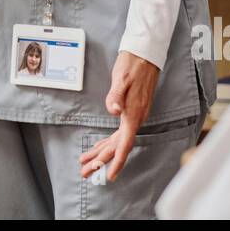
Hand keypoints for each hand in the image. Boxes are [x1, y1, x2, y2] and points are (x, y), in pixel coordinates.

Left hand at [78, 50, 159, 181]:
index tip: (110, 176)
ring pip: (117, 140)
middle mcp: (135, 118)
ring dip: (101, 152)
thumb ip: (116, 97)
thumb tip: (114, 111)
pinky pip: (119, 132)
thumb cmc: (132, 65)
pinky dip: (107, 140)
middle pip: (117, 146)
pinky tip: (99, 145)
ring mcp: (134, 115)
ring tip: (86, 162)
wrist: (144, 54)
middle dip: (101, 161)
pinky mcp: (131, 110)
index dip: (117, 161)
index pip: (124, 144)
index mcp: (133, 114)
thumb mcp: (120, 79)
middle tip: (85, 172)